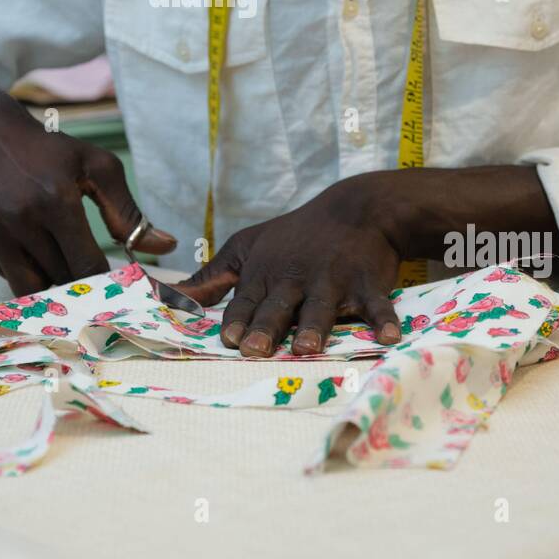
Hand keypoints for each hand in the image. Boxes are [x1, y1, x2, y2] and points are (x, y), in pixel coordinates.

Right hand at [0, 82, 174, 294]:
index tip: (116, 283)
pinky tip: (31, 246)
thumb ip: (129, 212)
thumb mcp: (95, 166)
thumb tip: (165, 247)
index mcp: (55, 200)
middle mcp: (19, 221)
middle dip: (79, 280)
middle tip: (89, 270)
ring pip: (31, 289)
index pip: (87, 267)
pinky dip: (25, 270)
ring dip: (51, 284)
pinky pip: (7, 276)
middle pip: (61, 280)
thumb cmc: (47, 149)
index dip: (105, 282)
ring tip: (61, 261)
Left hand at [178, 175, 403, 357]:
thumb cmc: (296, 235)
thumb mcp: (249, 245)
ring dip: (315, 326)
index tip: (228, 339)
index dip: (237, 319)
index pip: (246, 301)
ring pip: (321, 307)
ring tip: (307, 347)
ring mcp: (333, 281)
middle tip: (254, 350)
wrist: (356, 208)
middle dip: (266, 328)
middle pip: (278, 307)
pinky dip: (383, 319)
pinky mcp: (368, 284)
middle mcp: (296, 278)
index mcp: (265, 272)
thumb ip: (212, 276)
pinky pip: (376, 304)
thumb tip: (170, 297)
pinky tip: (388, 337)